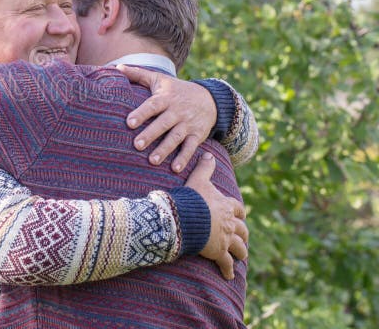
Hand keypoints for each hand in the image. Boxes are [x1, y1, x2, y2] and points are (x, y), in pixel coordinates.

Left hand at [117, 64, 216, 171]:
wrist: (209, 99)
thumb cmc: (176, 89)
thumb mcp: (159, 79)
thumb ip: (138, 74)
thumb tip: (116, 67)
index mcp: (166, 98)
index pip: (152, 106)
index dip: (141, 113)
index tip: (129, 122)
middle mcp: (177, 111)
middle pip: (163, 124)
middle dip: (151, 134)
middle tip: (137, 145)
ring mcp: (188, 124)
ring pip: (176, 137)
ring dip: (165, 149)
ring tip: (152, 161)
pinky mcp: (197, 135)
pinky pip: (191, 147)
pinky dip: (184, 158)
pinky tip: (175, 169)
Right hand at [184, 153, 247, 278]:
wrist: (187, 218)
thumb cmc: (192, 198)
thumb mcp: (198, 180)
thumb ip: (204, 168)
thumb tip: (208, 154)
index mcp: (226, 206)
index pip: (238, 208)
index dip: (239, 212)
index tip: (241, 214)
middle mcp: (230, 223)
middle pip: (242, 229)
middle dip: (243, 234)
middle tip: (242, 238)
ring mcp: (225, 238)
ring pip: (239, 247)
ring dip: (241, 252)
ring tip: (241, 256)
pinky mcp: (219, 251)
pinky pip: (226, 263)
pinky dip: (228, 270)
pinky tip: (229, 276)